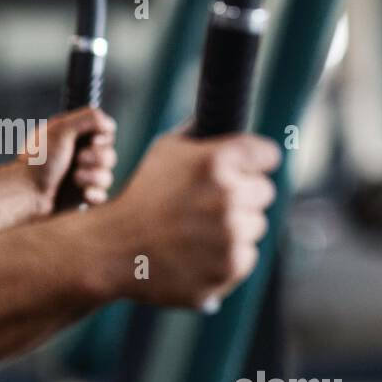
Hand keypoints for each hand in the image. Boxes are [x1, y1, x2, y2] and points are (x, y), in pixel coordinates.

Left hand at [17, 107, 117, 213]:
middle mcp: (80, 155)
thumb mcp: (61, 129)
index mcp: (74, 137)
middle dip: (95, 158)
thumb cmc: (39, 159)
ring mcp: (82, 177)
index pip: (106, 133)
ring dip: (91, 177)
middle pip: (110, 155)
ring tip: (74, 179)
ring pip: (107, 176)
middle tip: (77, 159)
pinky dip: (94, 194)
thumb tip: (110, 125)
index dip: (103, 138)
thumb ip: (88, 118)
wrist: (27, 192)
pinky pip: (102, 195)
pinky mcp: (82, 197)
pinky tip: (83, 194)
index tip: (93, 141)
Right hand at [97, 131, 280, 309]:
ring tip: (198, 231)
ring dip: (236, 228)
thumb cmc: (141, 195)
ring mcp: (231, 234)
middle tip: (209, 205)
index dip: (254, 162)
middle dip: (243, 196)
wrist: (114, 247)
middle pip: (264, 191)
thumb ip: (200, 133)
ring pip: (256, 225)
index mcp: (216, 161)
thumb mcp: (165, 150)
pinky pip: (246, 256)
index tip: (247, 169)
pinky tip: (198, 252)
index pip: (268, 155)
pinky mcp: (230, 266)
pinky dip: (228, 257)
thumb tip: (223, 115)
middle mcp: (229, 195)